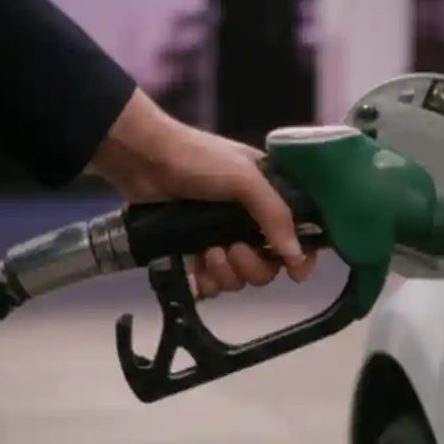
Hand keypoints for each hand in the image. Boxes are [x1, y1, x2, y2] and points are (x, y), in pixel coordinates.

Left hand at [84, 89, 314, 297]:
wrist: (143, 159)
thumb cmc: (199, 160)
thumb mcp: (246, 179)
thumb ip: (275, 216)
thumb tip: (296, 256)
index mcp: (269, 200)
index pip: (298, 237)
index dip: (300, 258)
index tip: (294, 272)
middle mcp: (249, 224)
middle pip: (268, 267)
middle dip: (252, 266)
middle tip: (233, 249)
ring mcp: (220, 240)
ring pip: (238, 280)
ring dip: (225, 273)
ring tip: (207, 252)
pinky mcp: (192, 253)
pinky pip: (208, 285)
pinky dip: (203, 283)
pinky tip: (193, 267)